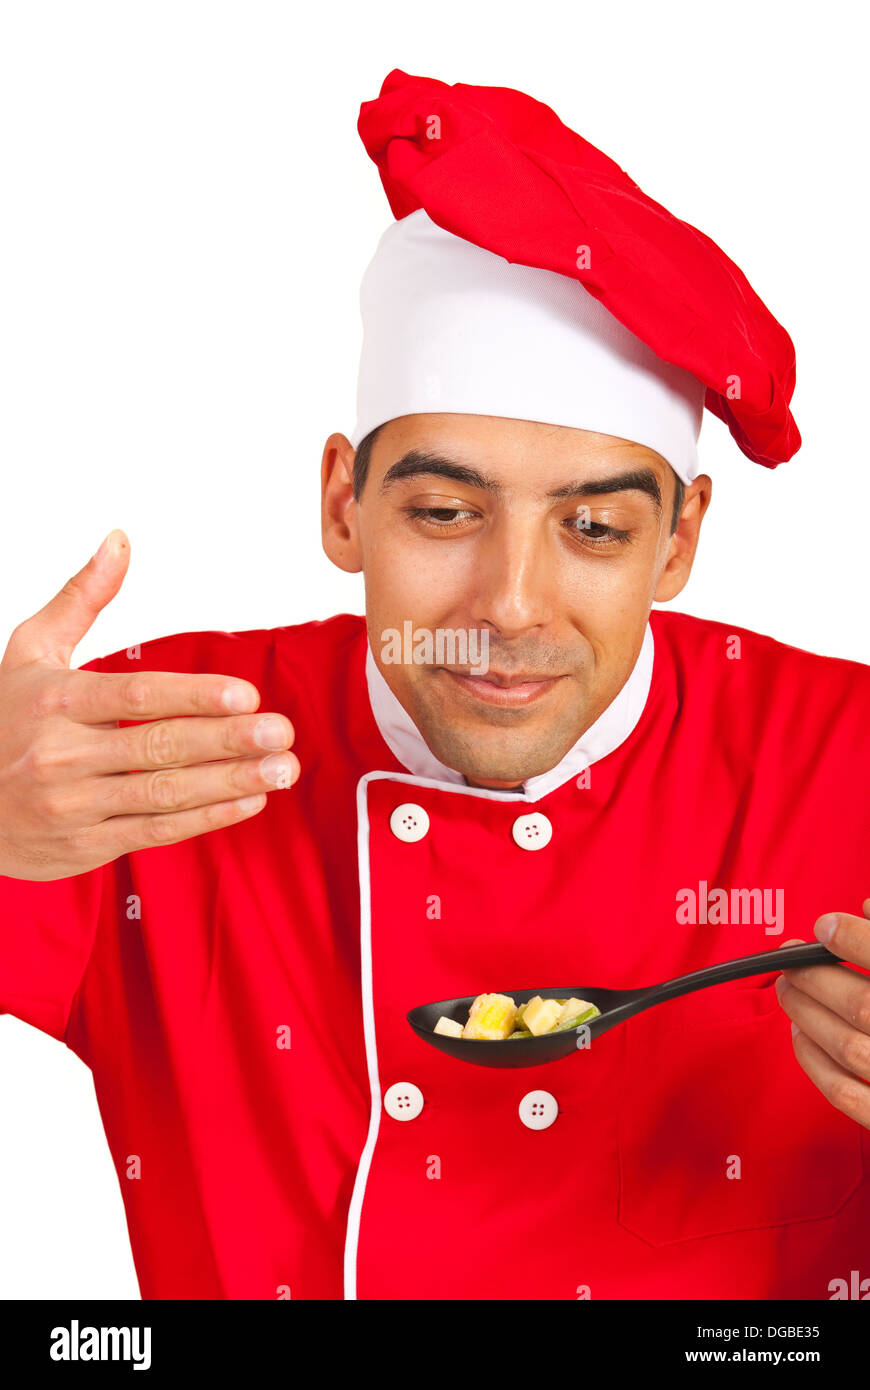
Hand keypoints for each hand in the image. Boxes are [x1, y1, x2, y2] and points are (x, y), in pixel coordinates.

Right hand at [0, 530, 298, 880]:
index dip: (194, 696)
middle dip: (228, 739)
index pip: (136, 697)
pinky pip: (157, 830)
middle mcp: (64, 755)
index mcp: (55, 701)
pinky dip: (208, 818)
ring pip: (165, 793)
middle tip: (282, 732)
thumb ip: (81, 597)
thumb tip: (119, 539)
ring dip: (231, 781)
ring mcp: (76, 805)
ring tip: (281, 769)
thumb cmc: (6, 720)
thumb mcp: (30, 652)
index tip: (247, 694)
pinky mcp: (87, 844)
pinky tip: (249, 800)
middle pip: (160, 745)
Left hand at [776, 902, 869, 1129]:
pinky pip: (845, 1092)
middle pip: (861, 1004)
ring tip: (790, 992)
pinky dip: (814, 1061)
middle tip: (792, 963)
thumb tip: (867, 909)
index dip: (854, 938)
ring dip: (807, 1015)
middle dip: (815, 979)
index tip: (826, 926)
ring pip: (847, 1046)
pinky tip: (800, 1035)